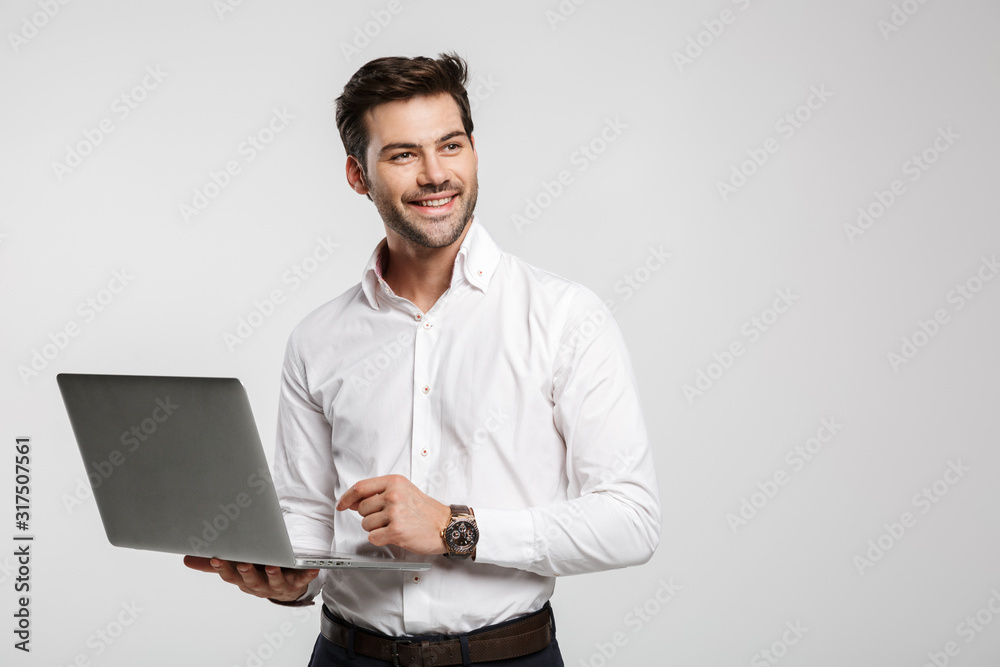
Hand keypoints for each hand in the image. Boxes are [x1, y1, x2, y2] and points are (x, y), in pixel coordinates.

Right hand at [183, 556, 318, 601]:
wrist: (285, 588)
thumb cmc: (257, 574)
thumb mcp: (235, 569)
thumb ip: (212, 564)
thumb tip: (187, 558)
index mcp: (243, 580)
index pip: (230, 575)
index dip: (223, 568)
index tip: (217, 557)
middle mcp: (259, 585)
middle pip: (250, 580)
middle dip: (246, 572)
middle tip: (243, 562)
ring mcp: (278, 585)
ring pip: (274, 581)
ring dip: (273, 574)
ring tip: (272, 565)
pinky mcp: (296, 583)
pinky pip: (302, 579)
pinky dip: (307, 575)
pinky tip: (313, 569)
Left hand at [336, 474, 450, 554]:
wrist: (446, 525)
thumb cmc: (426, 511)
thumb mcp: (404, 491)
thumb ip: (380, 493)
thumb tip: (352, 501)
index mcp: (394, 482)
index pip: (360, 487)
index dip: (346, 497)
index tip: (341, 504)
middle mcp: (393, 495)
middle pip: (361, 509)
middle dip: (370, 517)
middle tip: (388, 518)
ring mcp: (395, 513)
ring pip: (365, 525)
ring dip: (376, 529)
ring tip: (394, 526)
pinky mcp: (396, 531)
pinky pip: (373, 537)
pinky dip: (381, 539)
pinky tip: (394, 535)